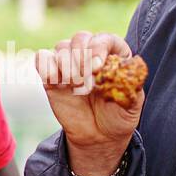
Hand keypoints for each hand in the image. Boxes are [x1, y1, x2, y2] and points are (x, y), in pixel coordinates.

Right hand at [35, 31, 141, 175]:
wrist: (99, 137)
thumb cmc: (118, 116)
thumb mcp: (132, 103)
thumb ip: (132, 84)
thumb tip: (130, 65)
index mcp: (114, 55)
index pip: (105, 39)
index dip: (99, 47)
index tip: (97, 66)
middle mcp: (90, 55)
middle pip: (80, 38)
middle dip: (81, 57)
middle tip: (85, 80)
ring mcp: (70, 64)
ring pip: (61, 47)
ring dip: (66, 64)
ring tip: (75, 85)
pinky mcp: (52, 76)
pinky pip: (42, 59)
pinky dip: (47, 68)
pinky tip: (57, 84)